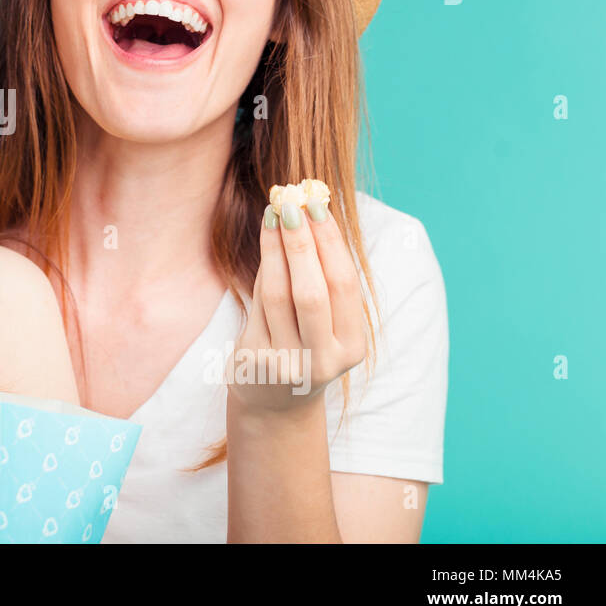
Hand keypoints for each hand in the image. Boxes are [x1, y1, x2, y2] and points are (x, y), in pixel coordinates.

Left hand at [227, 196, 367, 413]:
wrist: (274, 402)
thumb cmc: (305, 345)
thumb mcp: (325, 324)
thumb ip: (322, 279)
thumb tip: (310, 214)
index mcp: (352, 348)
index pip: (344, 287)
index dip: (331, 244)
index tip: (319, 205)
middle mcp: (322, 360)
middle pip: (312, 293)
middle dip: (302, 244)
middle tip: (292, 202)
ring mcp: (286, 364)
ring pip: (278, 296)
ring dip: (274, 249)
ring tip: (273, 213)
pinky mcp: (254, 361)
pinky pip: (257, 305)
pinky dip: (263, 269)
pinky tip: (265, 241)